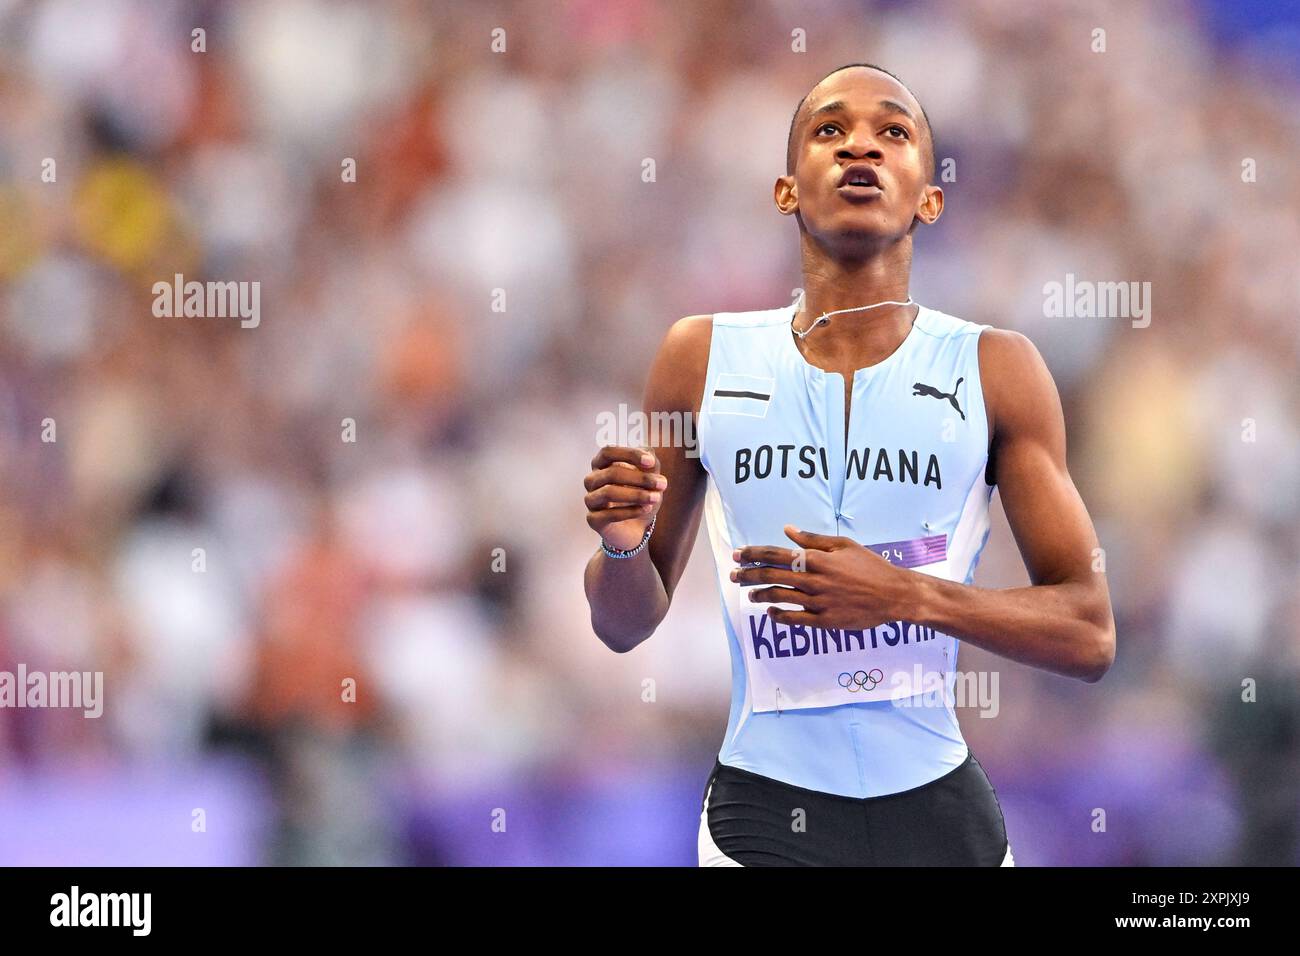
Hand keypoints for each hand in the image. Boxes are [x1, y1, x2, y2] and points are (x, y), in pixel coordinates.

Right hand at [584, 446, 666, 550]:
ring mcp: (590, 500)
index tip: (651, 462)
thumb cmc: (639, 495)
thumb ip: (650, 464)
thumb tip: (649, 457)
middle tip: (663, 484)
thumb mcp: (649, 477)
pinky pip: (608, 514)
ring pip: (608, 492)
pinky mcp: (593, 519)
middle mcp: (592, 480)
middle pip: (611, 473)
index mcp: (601, 464)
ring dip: (636, 494)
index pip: (608, 452)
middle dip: (640, 478)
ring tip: (656, 497)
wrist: (635, 526)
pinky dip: (630, 511)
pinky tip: (646, 509)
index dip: (629, 454)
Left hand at [731, 525, 914, 628]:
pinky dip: (779, 616)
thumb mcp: (844, 545)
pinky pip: (795, 619)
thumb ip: (813, 539)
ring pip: (779, 597)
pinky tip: (771, 613)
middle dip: (748, 574)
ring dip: (760, 595)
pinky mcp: (825, 621)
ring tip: (750, 594)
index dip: (753, 554)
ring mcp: (819, 602)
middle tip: (733, 575)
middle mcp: (814, 580)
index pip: (776, 554)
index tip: (737, 554)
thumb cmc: (870, 566)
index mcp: (817, 559)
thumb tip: (788, 530)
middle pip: (771, 575)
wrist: (895, 594)